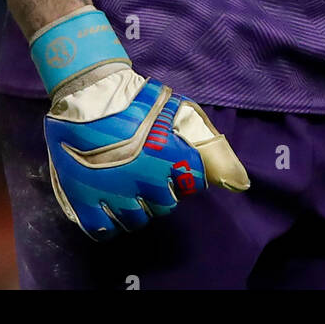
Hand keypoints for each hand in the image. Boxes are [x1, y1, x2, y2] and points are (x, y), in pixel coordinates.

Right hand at [29, 7, 248, 238]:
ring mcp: (111, 194)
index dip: (186, 177)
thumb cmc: (131, 99)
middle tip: (148, 177)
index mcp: (165, 158)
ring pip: (135, 220)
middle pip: (163, 205)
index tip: (176, 169)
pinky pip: (104, 229)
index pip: (191, 184)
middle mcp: (141, 181)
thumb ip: (201, 139)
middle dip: (160, 193)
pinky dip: (109, 223)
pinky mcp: (84, 202)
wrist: (84, 94)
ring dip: (136, 208)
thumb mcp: (173, 109)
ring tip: (128, 191)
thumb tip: (241, 181)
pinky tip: (110, 209)